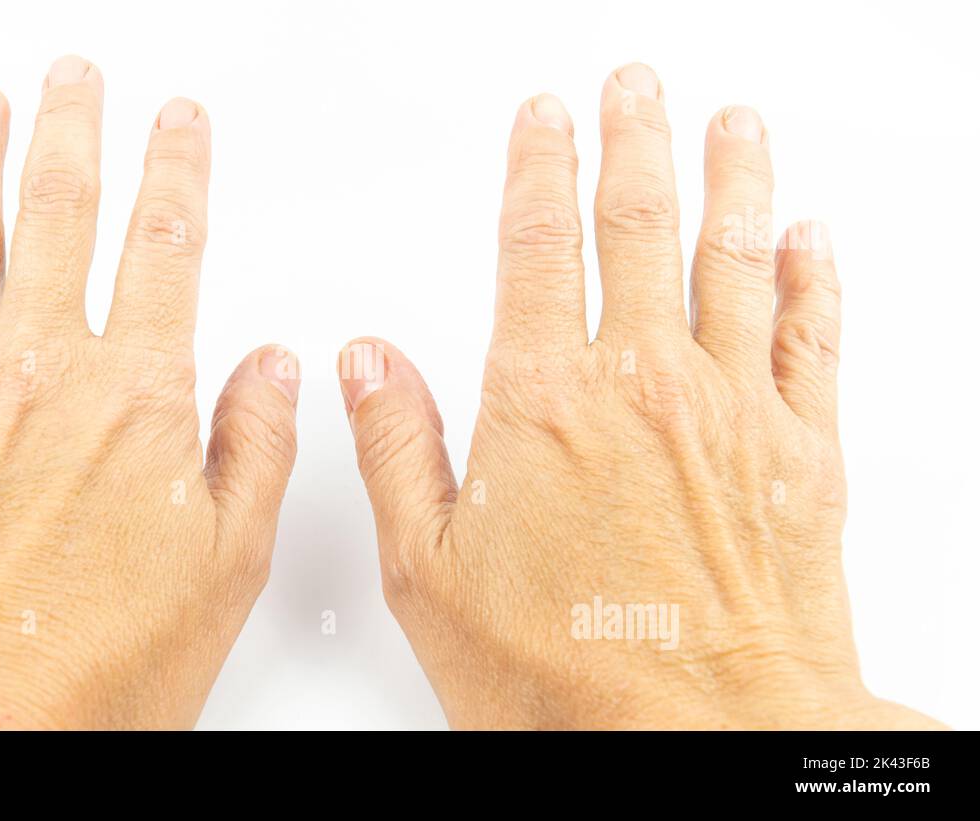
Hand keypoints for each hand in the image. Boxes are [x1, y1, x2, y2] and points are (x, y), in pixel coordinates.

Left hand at [0, 56, 300, 728]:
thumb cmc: (94, 665)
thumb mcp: (226, 565)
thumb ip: (253, 449)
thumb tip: (272, 368)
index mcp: (134, 395)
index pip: (167, 245)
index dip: (177, 170)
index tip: (180, 123)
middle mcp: (39, 371)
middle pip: (58, 214)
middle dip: (72, 131)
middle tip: (76, 78)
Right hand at [337, 63, 941, 728]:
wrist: (703, 742)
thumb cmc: (567, 676)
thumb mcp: (429, 573)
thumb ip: (395, 450)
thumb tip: (368, 363)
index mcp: (544, 402)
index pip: (538, 244)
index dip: (538, 166)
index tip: (542, 119)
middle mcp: (643, 385)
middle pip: (639, 223)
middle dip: (635, 139)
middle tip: (636, 86)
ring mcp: (732, 411)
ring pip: (734, 256)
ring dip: (729, 177)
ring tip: (728, 123)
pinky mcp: (802, 454)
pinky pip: (814, 336)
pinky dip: (813, 275)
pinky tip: (808, 236)